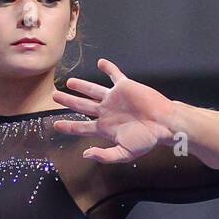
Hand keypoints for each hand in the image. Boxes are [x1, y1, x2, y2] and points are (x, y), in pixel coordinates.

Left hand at [51, 59, 175, 162]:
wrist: (163, 123)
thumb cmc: (147, 139)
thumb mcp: (125, 153)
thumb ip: (105, 156)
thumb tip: (85, 154)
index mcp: (105, 128)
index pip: (81, 127)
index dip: (68, 126)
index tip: (55, 125)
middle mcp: (106, 112)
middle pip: (82, 105)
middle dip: (68, 101)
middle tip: (55, 96)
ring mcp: (114, 98)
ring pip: (92, 90)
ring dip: (81, 85)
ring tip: (69, 82)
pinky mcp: (124, 87)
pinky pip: (114, 75)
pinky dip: (108, 68)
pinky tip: (100, 62)